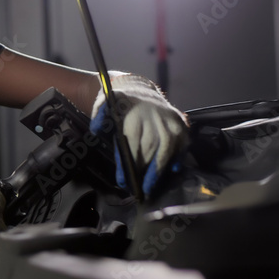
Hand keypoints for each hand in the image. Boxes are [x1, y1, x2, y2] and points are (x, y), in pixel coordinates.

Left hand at [90, 73, 188, 195]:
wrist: (140, 89)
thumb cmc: (121, 103)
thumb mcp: (105, 103)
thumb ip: (99, 115)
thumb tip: (96, 130)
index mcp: (135, 115)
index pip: (132, 146)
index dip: (128, 166)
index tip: (124, 182)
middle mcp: (155, 119)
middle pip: (150, 151)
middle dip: (143, 172)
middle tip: (137, 189)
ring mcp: (170, 122)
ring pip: (166, 151)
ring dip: (158, 171)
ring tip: (151, 186)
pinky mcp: (181, 124)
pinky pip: (182, 145)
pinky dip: (177, 158)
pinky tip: (171, 170)